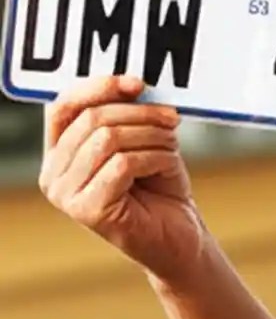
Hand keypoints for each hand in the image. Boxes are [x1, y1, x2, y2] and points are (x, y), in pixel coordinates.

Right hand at [39, 75, 205, 284]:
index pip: (63, 106)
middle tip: (172, 118)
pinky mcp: (87, 211)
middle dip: (141, 113)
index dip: (99, 87)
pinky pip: (123, 164)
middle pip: (92, 120)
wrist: (179, 235)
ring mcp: (65, 196)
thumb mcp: (142, 141)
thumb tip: (132, 84)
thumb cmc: (159, 186)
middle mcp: (52, 175)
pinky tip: (167, 168)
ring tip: (171, 145)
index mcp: (59, 153)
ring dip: (153, 136)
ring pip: (108, 139)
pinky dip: (156, 158)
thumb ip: (126, 115)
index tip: (137, 83)